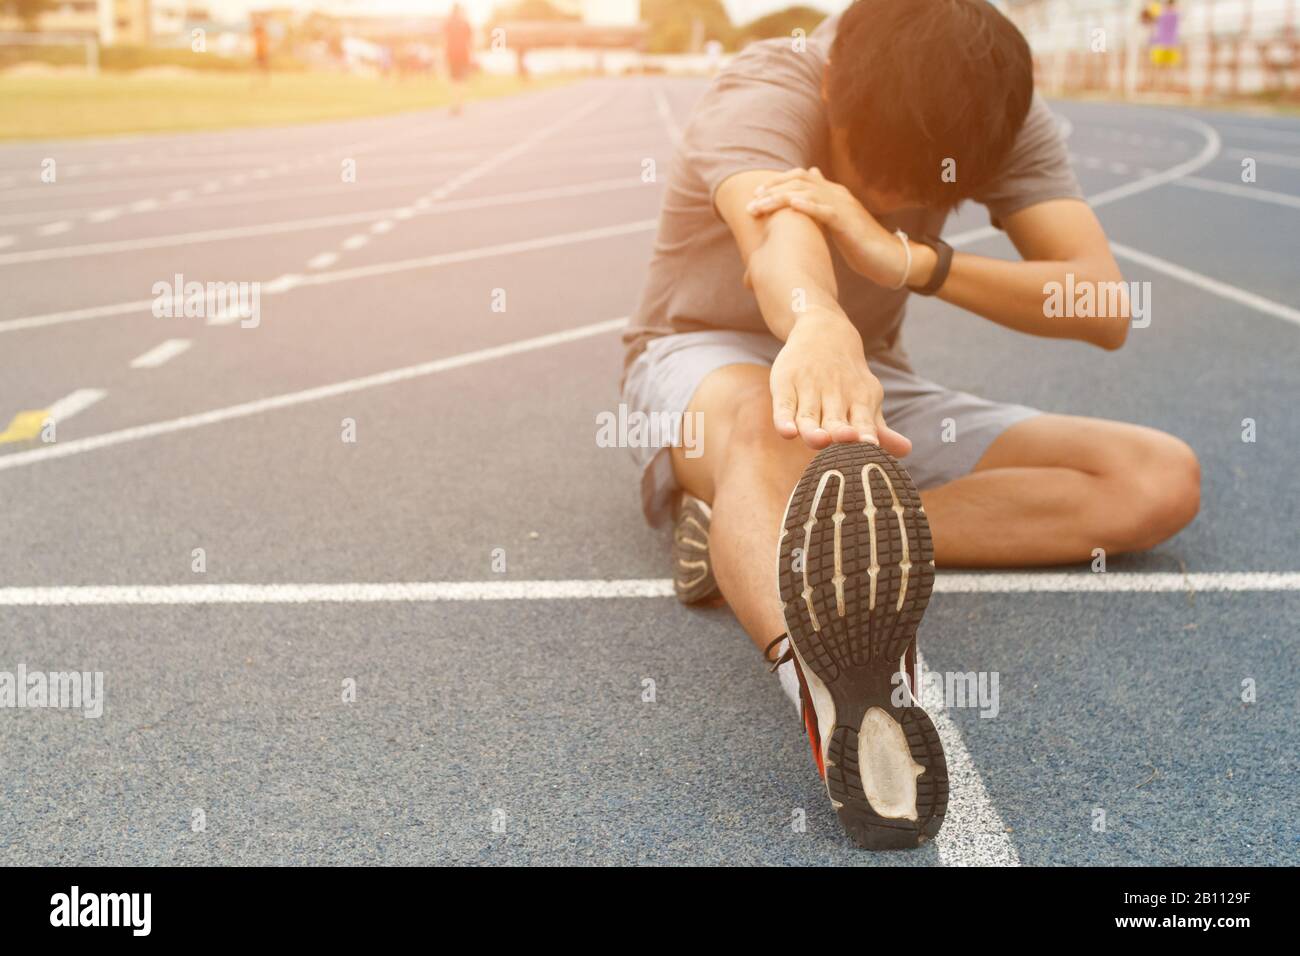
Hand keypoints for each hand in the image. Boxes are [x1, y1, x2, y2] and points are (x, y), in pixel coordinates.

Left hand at [747, 167, 908, 288]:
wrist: (891, 258)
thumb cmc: (862, 245)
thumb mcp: (836, 224)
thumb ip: (820, 211)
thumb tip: (801, 202)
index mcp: (832, 194)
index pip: (800, 177)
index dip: (777, 182)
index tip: (755, 195)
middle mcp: (837, 194)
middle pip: (799, 181)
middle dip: (772, 190)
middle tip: (751, 203)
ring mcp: (843, 206)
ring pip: (807, 193)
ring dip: (780, 198)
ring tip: (760, 205)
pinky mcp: (849, 222)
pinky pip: (826, 210)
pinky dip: (809, 205)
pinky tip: (793, 206)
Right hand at [770, 310, 911, 456]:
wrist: (824, 332)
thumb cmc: (848, 379)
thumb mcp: (866, 398)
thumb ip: (878, 428)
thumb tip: (906, 452)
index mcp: (859, 399)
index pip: (863, 420)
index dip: (866, 433)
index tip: (870, 445)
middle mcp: (834, 393)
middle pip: (835, 419)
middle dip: (840, 431)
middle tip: (846, 438)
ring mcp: (808, 389)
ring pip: (809, 415)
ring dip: (813, 429)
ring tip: (818, 439)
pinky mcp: (784, 385)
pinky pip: (783, 405)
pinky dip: (784, 419)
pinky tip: (787, 432)